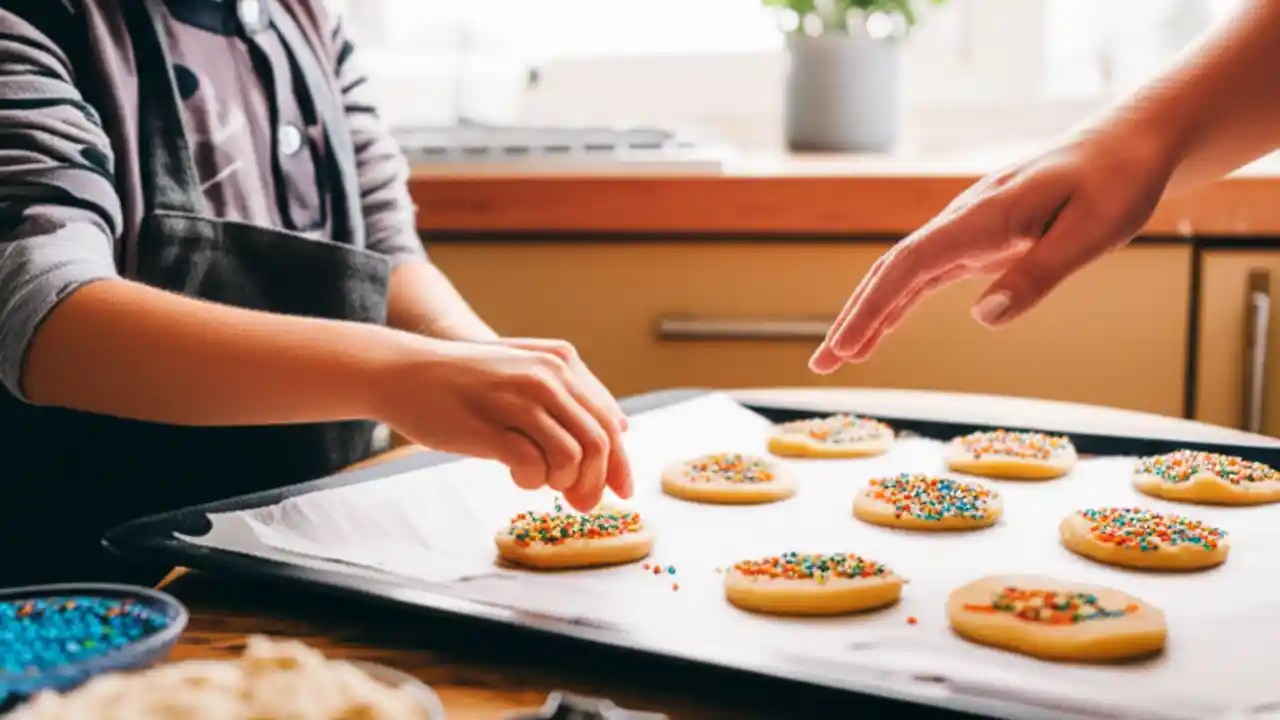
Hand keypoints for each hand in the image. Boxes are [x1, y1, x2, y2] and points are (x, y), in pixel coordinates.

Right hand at [377, 336, 631, 511]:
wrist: (405, 373)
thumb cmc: (466, 382)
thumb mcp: (525, 374)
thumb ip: (570, 398)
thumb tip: (621, 429)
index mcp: (561, 362)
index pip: (608, 420)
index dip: (619, 461)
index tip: (622, 491)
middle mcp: (547, 376)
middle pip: (598, 442)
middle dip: (597, 482)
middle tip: (583, 504)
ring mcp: (520, 399)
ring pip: (572, 456)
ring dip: (562, 481)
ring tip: (540, 480)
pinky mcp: (492, 426)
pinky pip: (534, 465)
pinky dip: (533, 480)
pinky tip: (518, 476)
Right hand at [809, 127, 1175, 373]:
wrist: (1128, 145)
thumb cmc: (1116, 183)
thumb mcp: (1092, 232)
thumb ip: (1036, 274)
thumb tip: (982, 318)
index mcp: (982, 217)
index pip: (908, 267)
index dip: (872, 309)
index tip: (846, 347)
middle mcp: (962, 221)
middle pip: (890, 272)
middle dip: (854, 318)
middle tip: (823, 364)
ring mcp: (966, 230)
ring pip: (902, 275)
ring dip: (869, 315)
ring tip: (841, 357)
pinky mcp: (977, 240)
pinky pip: (926, 275)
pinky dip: (898, 304)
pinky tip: (882, 329)